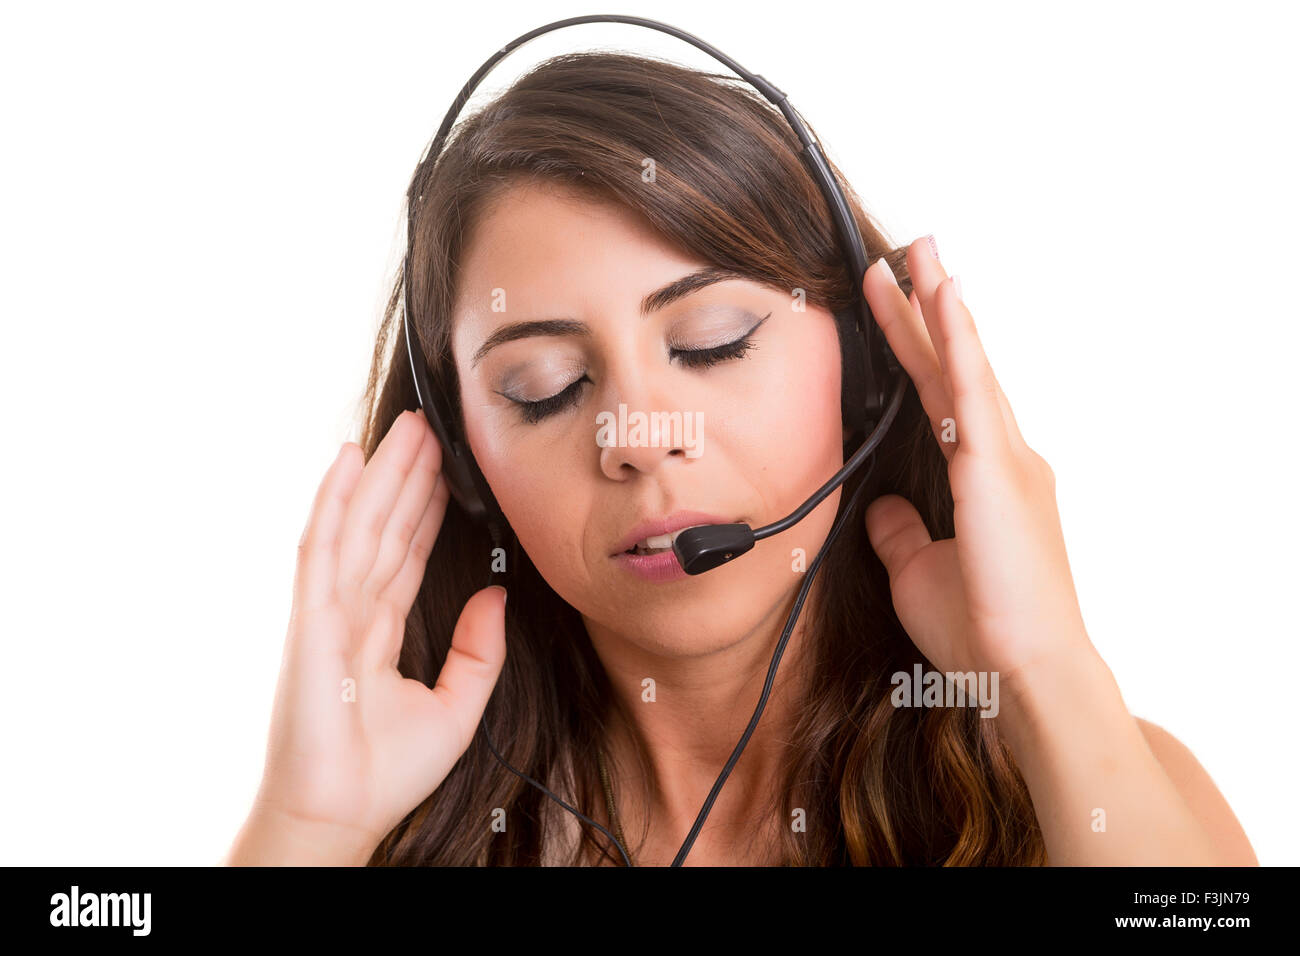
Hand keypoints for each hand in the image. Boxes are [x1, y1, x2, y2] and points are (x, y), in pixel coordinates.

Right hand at [248, 410, 506, 856]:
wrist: (341, 816)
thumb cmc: (384, 774)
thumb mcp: (457, 707)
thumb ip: (477, 651)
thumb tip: (496, 594)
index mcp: (380, 632)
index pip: (409, 555)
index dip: (429, 511)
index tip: (450, 471)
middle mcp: (353, 612)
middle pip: (387, 528)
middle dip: (410, 476)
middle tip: (432, 426)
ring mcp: (329, 610)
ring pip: (360, 524)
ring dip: (383, 473)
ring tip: (407, 427)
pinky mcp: (310, 618)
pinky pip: (323, 547)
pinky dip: (334, 501)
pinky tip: (348, 460)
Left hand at [862, 238, 1091, 690]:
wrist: (1021, 669)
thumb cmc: (981, 629)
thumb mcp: (919, 571)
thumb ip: (902, 531)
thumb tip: (882, 507)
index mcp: (985, 478)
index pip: (942, 398)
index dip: (917, 348)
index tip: (893, 304)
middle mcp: (1002, 457)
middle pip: (956, 367)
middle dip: (930, 308)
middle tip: (910, 252)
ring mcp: (1004, 457)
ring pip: (965, 364)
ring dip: (939, 306)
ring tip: (919, 252)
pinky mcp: (996, 467)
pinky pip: (971, 390)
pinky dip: (957, 340)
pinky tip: (942, 297)